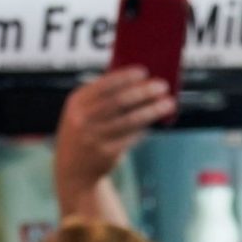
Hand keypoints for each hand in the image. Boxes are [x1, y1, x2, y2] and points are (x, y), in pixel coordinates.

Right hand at [54, 68, 176, 212]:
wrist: (73, 169)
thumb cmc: (85, 132)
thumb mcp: (83, 111)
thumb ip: (102, 96)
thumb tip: (137, 80)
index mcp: (77, 102)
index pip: (104, 85)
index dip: (125, 77)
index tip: (144, 72)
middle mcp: (83, 119)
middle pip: (119, 101)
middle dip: (143, 92)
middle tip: (162, 87)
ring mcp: (94, 138)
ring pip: (129, 120)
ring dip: (151, 111)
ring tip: (168, 104)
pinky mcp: (106, 154)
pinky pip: (131, 138)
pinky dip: (144, 128)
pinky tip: (154, 122)